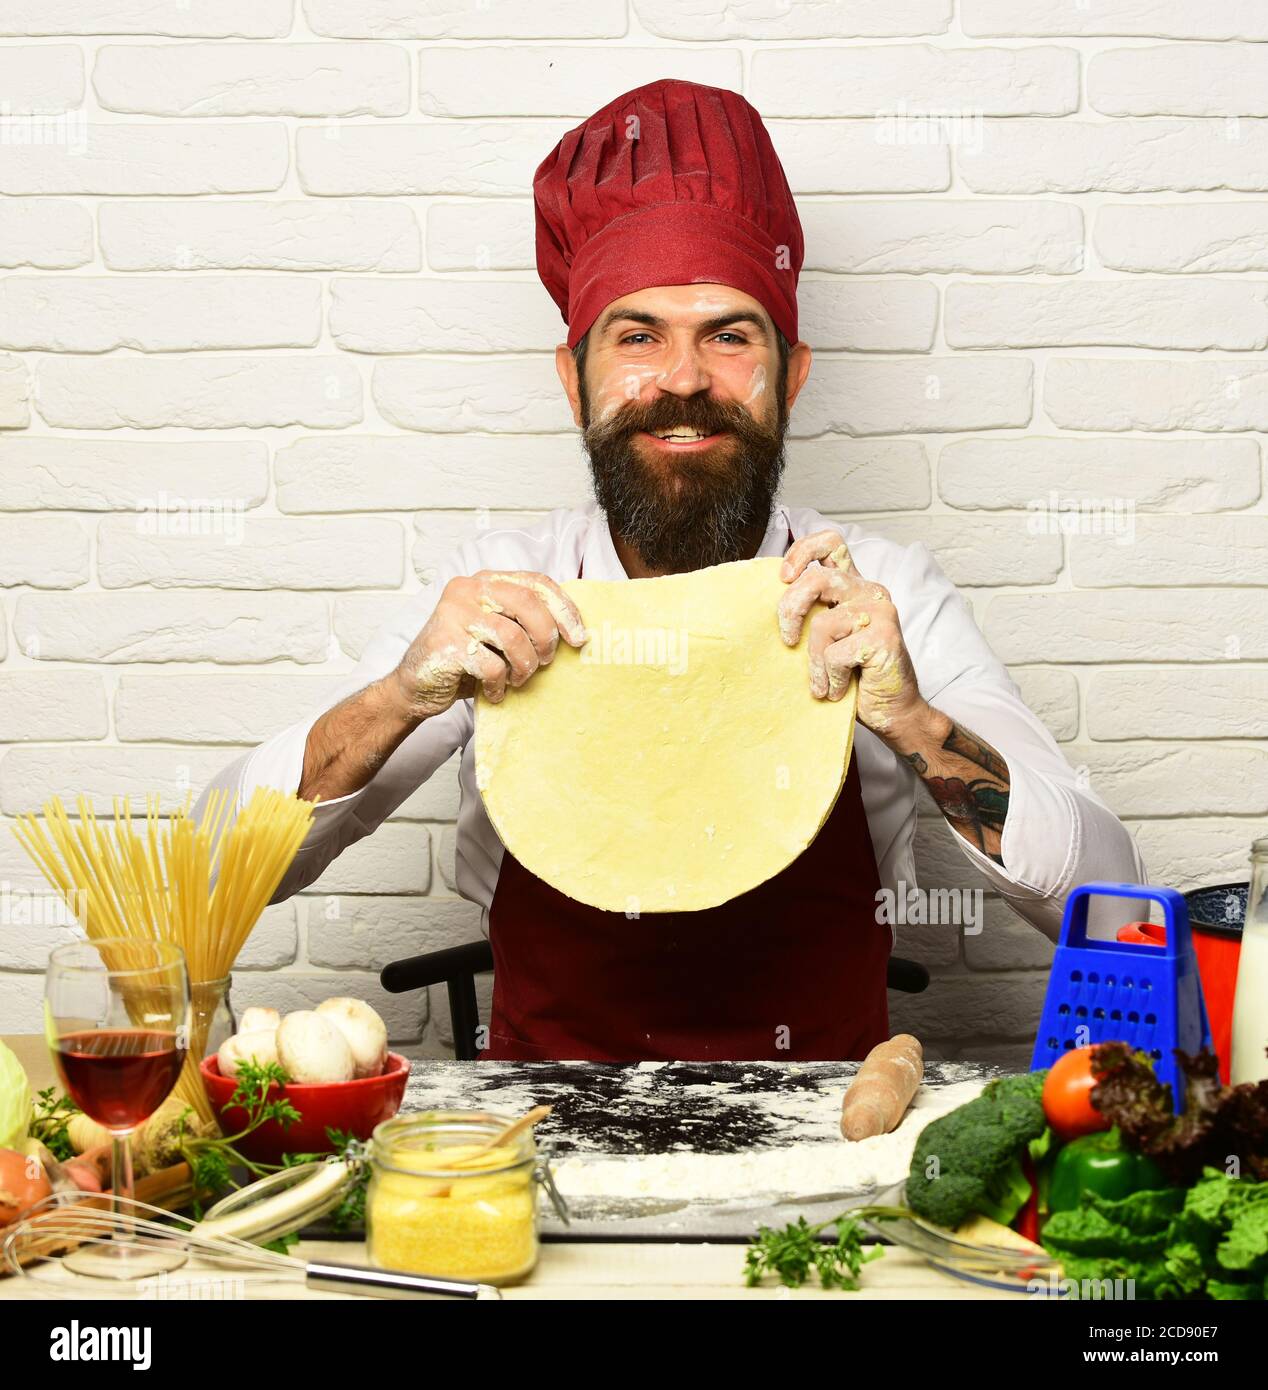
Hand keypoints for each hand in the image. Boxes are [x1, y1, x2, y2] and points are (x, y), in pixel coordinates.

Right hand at [393, 570, 586, 716]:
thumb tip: (574, 630)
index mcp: (486, 581)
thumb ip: (524, 621)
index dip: (564, 608)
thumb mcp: (498, 633)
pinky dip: (499, 684)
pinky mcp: (446, 644)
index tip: (579, 637)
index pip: (536, 582)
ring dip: (524, 666)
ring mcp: (454, 614)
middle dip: (546, 637)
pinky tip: (494, 691)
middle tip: (546, 661)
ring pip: (513, 637)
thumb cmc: (463, 659)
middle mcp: (468, 589)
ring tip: (518, 678)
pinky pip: (492, 665)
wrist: (415, 686)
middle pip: (528, 603)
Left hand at [776, 531, 926, 738]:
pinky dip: (831, 679)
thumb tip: (767, 605)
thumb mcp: (828, 640)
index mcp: (855, 586)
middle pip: (816, 578)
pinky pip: (835, 655)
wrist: (893, 711)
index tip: (784, 577)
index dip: (802, 551)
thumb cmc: (856, 677)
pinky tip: (840, 690)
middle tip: (788, 640)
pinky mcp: (884, 637)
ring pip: (821, 624)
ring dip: (813, 662)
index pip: (831, 543)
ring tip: (823, 683)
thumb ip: (812, 614)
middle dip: (790, 610)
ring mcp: (880, 612)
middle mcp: (870, 591)